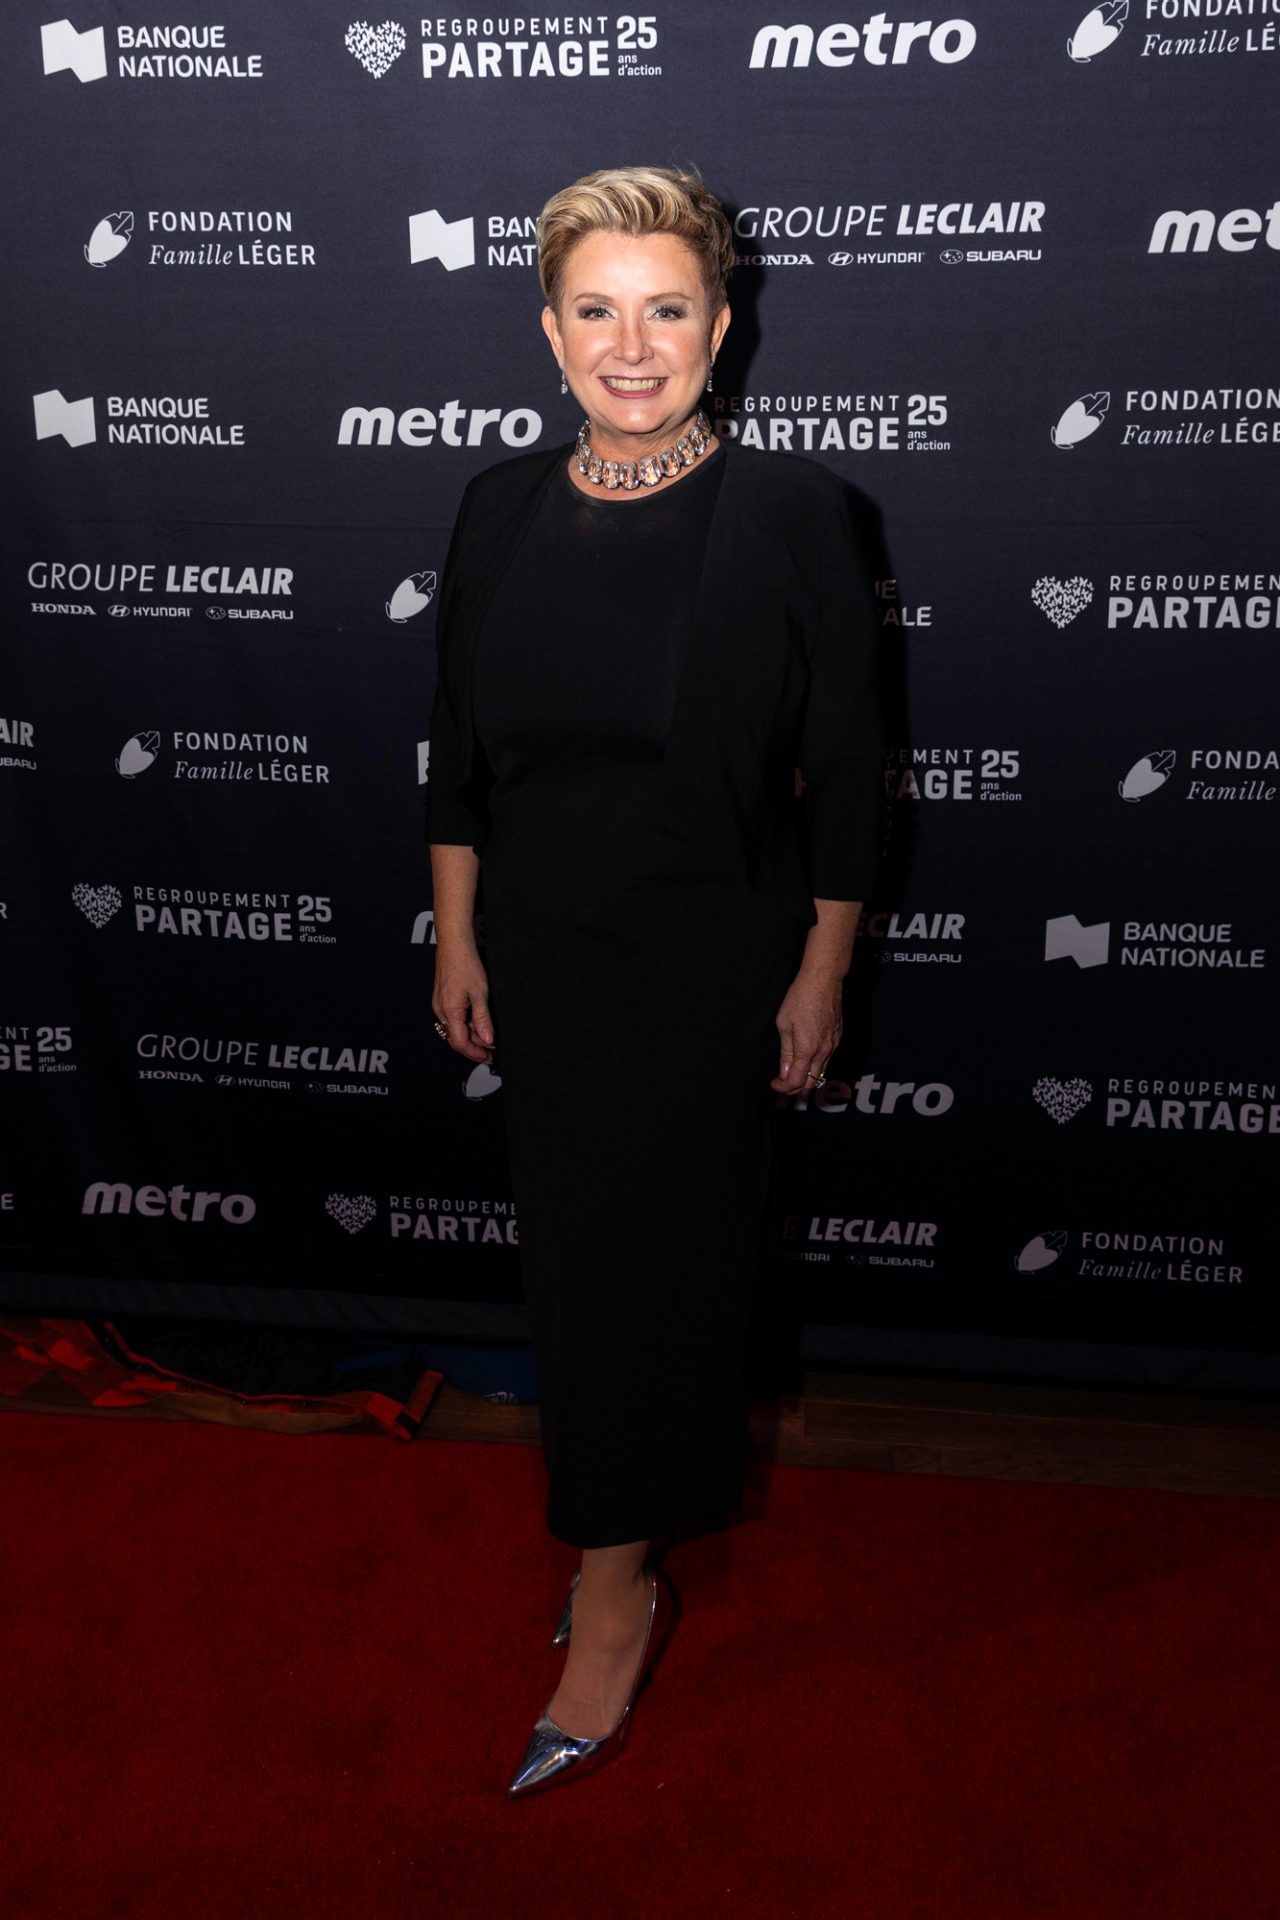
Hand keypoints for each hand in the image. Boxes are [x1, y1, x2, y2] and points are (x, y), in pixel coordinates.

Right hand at [432, 942, 495, 1063]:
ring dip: (471, 1036)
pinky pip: (452, 1019)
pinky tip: (478, 1023)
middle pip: (456, 1039)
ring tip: (488, 1037)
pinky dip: (465, 1025)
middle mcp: (441, 1011)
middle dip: (474, 1047)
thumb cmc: (466, 965)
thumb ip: (483, 1019)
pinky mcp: (442, 999)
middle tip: (492, 1051)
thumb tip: (487, 1040)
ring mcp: (440, 1005)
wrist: (454, 945)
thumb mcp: (480, 994)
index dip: (475, 1053)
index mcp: (449, 1012)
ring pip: (454, 1029)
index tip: (489, 1057)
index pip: (460, 1043)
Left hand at [772, 967, 841, 1094]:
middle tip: (783, 1084)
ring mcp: (833, 1044)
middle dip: (796, 1088)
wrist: (823, 981)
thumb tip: (785, 1072)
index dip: (784, 1088)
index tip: (775, 1084)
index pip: (797, 1081)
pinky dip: (816, 1066)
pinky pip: (827, 1059)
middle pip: (812, 1082)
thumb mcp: (784, 1025)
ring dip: (807, 1078)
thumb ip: (786, 1052)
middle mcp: (824, 1050)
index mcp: (807, 1049)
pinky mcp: (838, 1037)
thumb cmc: (801, 998)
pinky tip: (806, 1060)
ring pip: (821, 1072)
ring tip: (792, 1074)